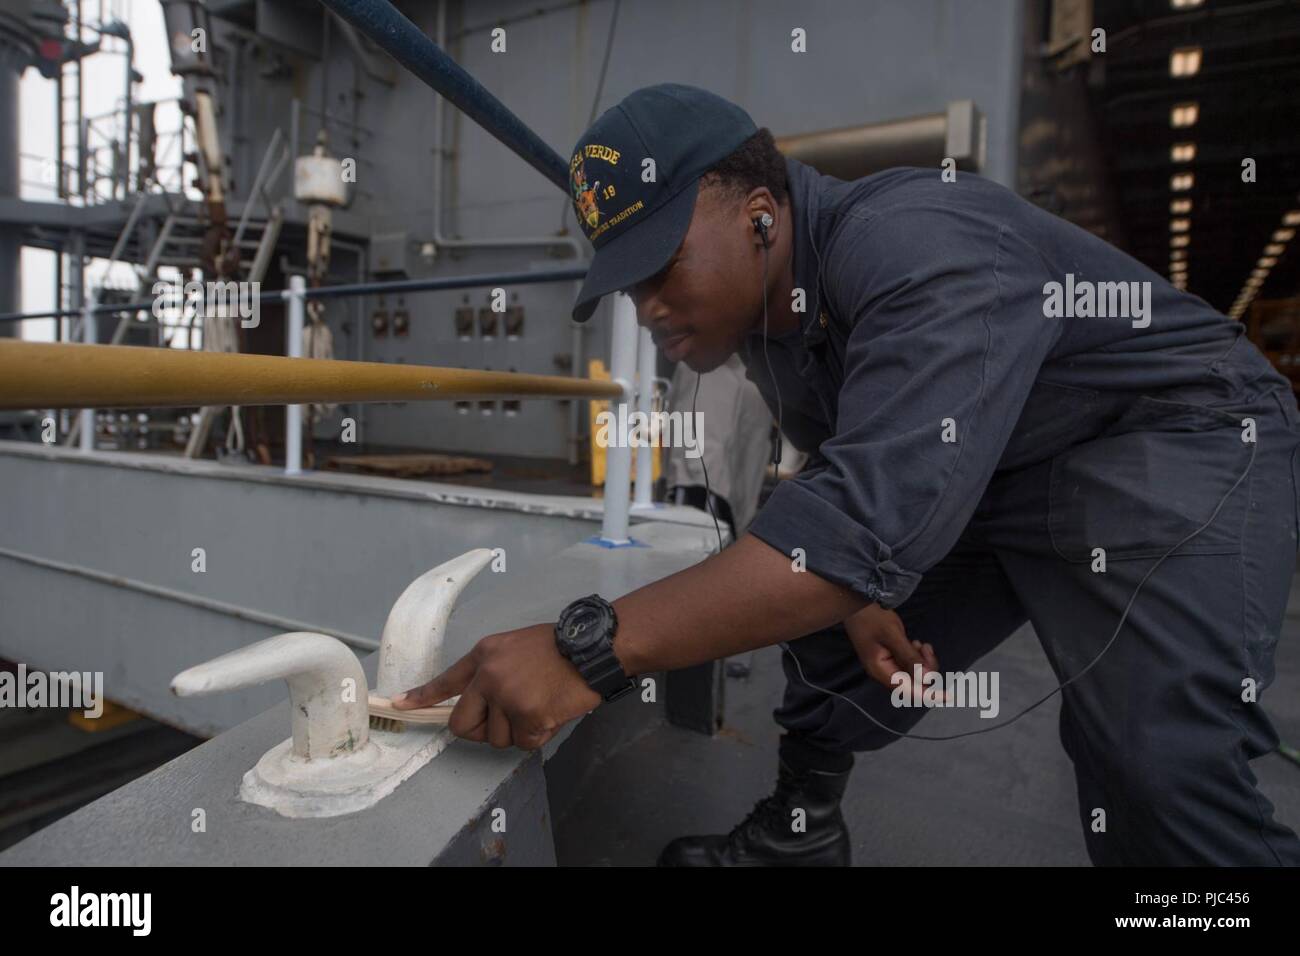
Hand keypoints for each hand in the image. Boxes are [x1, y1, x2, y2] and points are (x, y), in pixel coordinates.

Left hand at [390, 622, 600, 750]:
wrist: (592, 650)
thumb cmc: (558, 649)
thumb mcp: (514, 648)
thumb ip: (492, 672)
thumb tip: (480, 703)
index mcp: (484, 655)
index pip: (447, 681)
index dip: (422, 697)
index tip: (400, 705)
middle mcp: (489, 675)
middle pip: (462, 724)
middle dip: (480, 730)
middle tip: (506, 721)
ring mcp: (507, 696)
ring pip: (496, 738)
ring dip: (517, 732)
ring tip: (539, 705)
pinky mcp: (528, 716)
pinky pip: (523, 744)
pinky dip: (538, 736)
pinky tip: (550, 713)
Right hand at [843, 603, 940, 694]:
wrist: (855, 602)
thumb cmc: (870, 616)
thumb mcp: (892, 635)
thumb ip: (910, 658)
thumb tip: (927, 678)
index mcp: (881, 671)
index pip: (909, 691)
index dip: (930, 695)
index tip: (949, 696)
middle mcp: (884, 672)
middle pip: (913, 683)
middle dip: (926, 669)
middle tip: (927, 648)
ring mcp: (887, 664)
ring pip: (913, 673)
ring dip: (922, 661)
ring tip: (921, 644)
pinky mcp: (890, 656)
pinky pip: (909, 664)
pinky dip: (916, 656)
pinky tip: (915, 643)